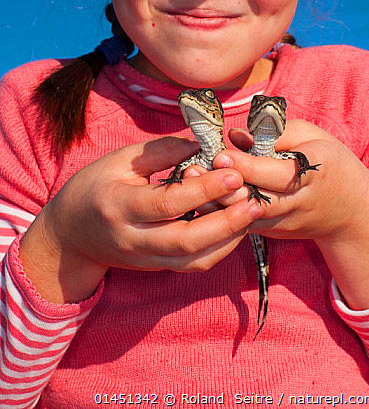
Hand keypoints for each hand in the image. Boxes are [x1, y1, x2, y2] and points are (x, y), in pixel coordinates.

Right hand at [19, 137, 263, 303]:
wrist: (70, 234)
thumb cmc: (96, 187)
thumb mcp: (120, 160)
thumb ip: (162, 151)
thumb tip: (202, 143)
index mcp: (119, 205)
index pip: (167, 203)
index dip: (203, 189)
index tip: (233, 172)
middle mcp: (132, 238)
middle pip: (185, 240)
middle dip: (225, 222)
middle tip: (255, 200)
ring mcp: (144, 258)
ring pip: (192, 260)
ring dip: (228, 239)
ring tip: (253, 213)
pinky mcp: (156, 267)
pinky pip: (192, 265)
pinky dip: (219, 250)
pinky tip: (237, 228)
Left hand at [191, 120, 368, 309]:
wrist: (351, 213)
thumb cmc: (331, 164)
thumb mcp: (314, 138)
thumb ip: (276, 133)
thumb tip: (236, 135)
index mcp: (313, 175)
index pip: (274, 174)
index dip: (245, 164)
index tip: (219, 153)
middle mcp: (297, 204)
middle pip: (255, 199)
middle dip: (222, 186)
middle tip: (193, 169)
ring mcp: (283, 223)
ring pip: (243, 216)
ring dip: (214, 201)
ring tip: (189, 182)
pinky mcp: (270, 232)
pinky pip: (240, 223)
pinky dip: (218, 211)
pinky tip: (197, 195)